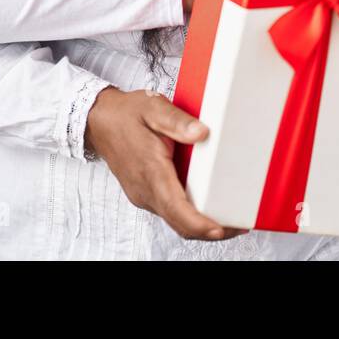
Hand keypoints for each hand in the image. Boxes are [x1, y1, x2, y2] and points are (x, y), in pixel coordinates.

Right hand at [83, 87, 247, 240]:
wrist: (99, 121)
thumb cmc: (125, 114)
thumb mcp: (152, 107)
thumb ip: (177, 121)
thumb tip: (202, 133)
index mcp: (150, 171)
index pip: (176, 209)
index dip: (200, 224)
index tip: (222, 228)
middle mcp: (145, 190)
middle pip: (180, 224)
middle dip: (210, 230)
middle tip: (239, 225)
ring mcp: (144, 195)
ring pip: (175, 221)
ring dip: (200, 226)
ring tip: (228, 218)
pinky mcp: (145, 194)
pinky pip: (169, 212)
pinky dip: (189, 216)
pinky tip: (205, 207)